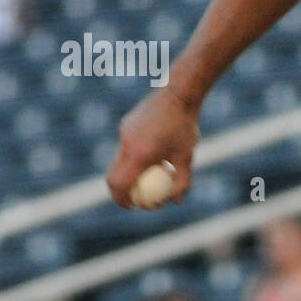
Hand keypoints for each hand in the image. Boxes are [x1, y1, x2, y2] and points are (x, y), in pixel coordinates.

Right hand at [106, 86, 199, 207]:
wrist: (178, 94)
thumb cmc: (185, 126)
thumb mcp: (186, 157)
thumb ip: (181, 181)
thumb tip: (175, 201)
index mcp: (139, 154)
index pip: (120, 184)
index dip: (122, 199)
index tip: (132, 206)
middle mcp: (126, 144)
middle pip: (113, 175)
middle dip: (121, 190)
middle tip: (134, 198)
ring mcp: (124, 133)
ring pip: (119, 161)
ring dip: (129, 172)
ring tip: (152, 172)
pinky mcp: (125, 125)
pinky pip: (126, 147)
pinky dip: (134, 157)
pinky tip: (155, 149)